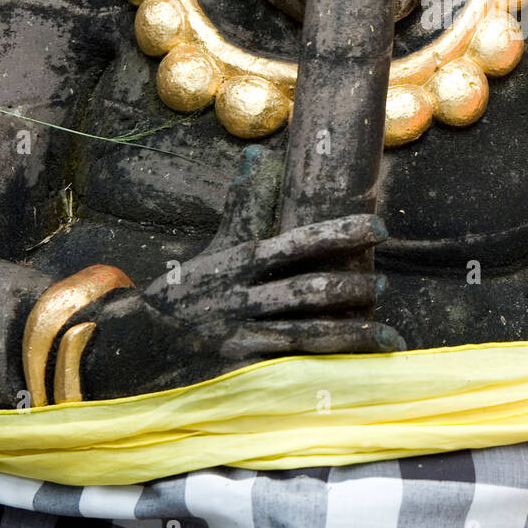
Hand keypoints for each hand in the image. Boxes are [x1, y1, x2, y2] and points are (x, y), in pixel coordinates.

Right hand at [143, 212, 402, 356]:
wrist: (138, 342)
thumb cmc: (190, 290)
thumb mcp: (217, 248)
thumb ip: (243, 204)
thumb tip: (256, 153)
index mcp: (243, 261)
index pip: (301, 241)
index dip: (343, 233)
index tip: (382, 227)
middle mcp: (244, 296)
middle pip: (307, 290)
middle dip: (352, 288)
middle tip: (386, 285)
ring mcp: (241, 335)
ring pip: (306, 334)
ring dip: (351, 335)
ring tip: (389, 337)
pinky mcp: (238, 372)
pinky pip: (289, 372)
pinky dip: (322, 372)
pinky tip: (354, 374)